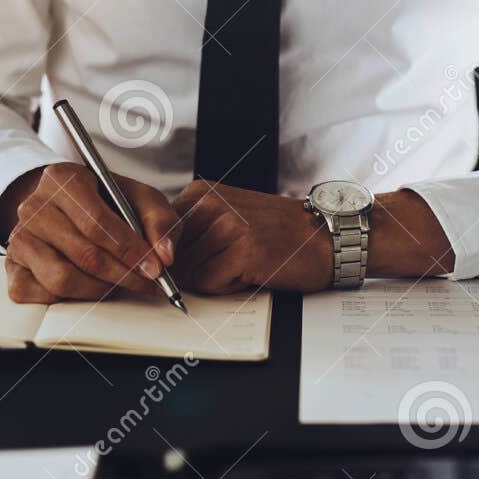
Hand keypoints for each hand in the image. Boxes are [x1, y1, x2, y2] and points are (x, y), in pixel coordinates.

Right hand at [1, 163, 180, 304]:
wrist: (67, 208)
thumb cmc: (107, 202)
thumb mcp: (138, 198)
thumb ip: (160, 220)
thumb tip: (165, 255)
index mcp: (62, 178)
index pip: (97, 222)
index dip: (130, 250)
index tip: (155, 268)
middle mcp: (33, 206)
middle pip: (84, 254)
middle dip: (123, 274)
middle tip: (147, 282)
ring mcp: (19, 239)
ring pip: (62, 280)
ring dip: (99, 289)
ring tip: (119, 283)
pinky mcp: (12, 269)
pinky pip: (41, 296)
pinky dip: (70, 300)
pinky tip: (88, 286)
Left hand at [172, 180, 332, 294]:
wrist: (323, 238)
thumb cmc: (276, 232)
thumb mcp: (226, 214)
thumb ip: (191, 229)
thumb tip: (155, 259)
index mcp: (203, 192)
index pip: (159, 233)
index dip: (173, 254)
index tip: (196, 256)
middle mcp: (213, 202)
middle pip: (171, 254)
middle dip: (193, 268)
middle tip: (228, 259)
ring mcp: (228, 225)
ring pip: (189, 271)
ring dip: (212, 278)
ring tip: (242, 263)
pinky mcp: (244, 250)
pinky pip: (209, 283)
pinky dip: (226, 287)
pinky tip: (250, 272)